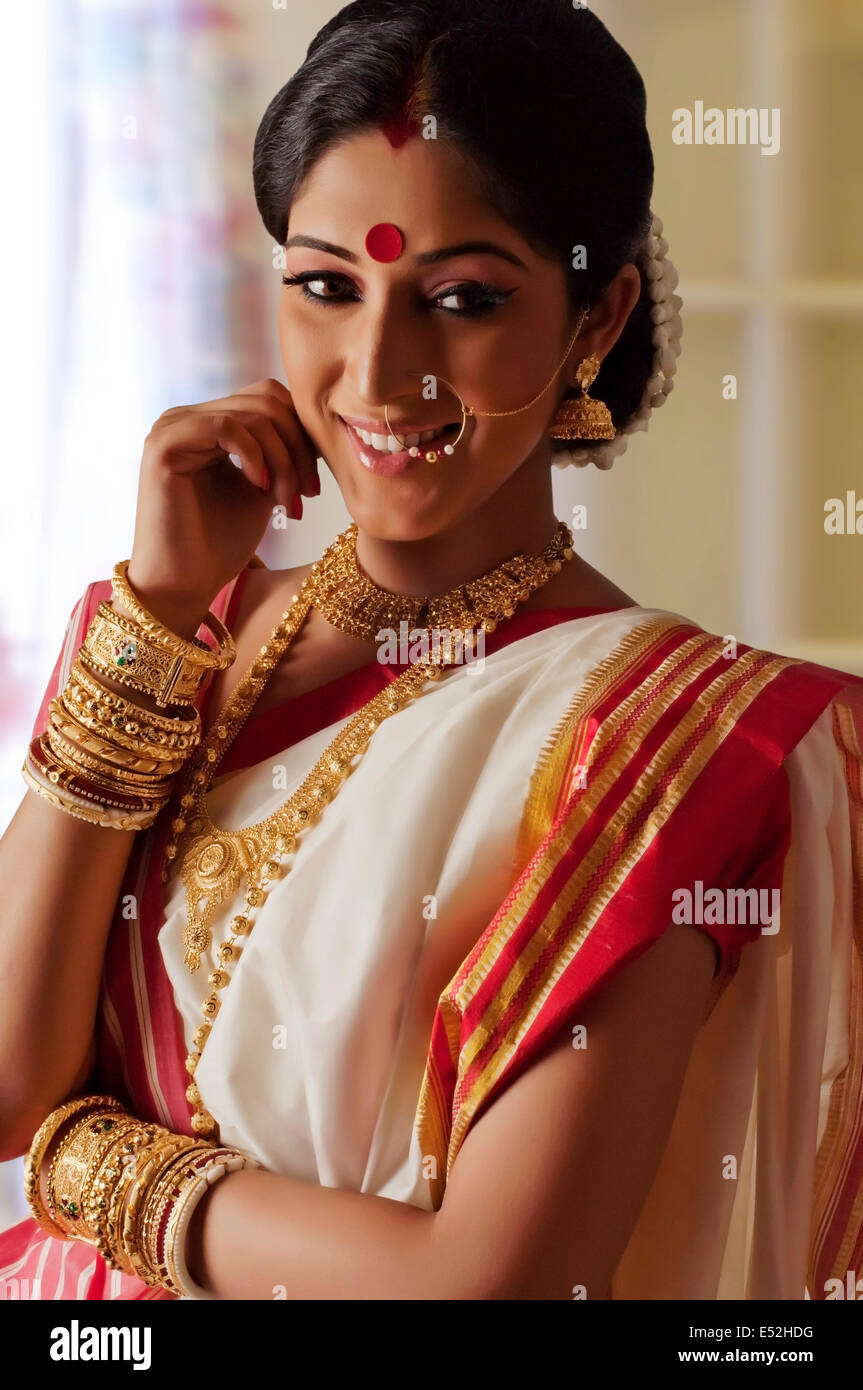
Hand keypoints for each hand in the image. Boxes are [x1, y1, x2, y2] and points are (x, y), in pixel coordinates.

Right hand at [124, 379, 320, 635]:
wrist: (184, 585)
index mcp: (209, 423)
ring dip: (282, 459)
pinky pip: (224, 426)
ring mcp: (172, 427)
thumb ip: (281, 453)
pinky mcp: (163, 446)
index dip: (302, 434)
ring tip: (287, 501)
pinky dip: (254, 455)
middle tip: (307, 494)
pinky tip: (260, 487)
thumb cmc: (220, 544)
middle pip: (265, 398)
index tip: (314, 484)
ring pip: (251, 413)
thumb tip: (316, 426)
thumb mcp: (264, 489)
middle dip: (298, 446)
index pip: (269, 399)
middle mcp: (187, 417)